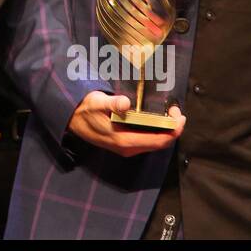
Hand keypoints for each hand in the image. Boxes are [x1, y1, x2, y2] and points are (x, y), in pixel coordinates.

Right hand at [66, 90, 184, 156]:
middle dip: (172, 128)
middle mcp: (129, 148)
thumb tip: (125, 103)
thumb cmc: (85, 110)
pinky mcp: (126, 144)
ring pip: (155, 142)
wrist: (72, 120)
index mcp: (124, 141)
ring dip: (165, 130)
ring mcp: (127, 147)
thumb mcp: (97, 102)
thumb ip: (112, 103)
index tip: (179, 115)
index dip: (174, 130)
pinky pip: (148, 140)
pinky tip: (157, 118)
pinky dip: (157, 130)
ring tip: (169, 113)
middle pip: (160, 143)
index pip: (159, 141)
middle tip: (176, 111)